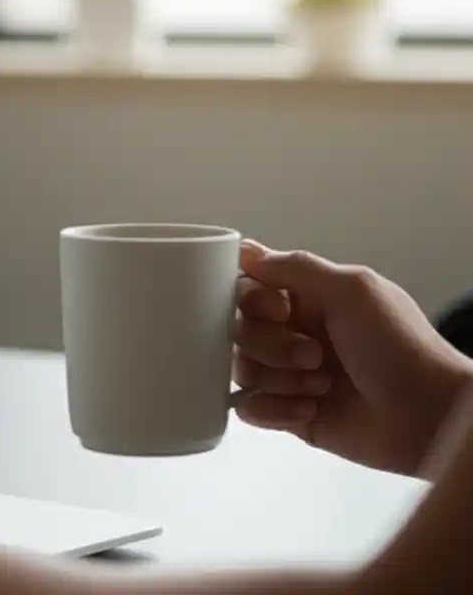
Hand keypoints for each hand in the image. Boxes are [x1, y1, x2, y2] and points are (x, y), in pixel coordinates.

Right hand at [234, 240, 472, 474]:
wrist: (428, 415)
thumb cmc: (402, 348)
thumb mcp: (353, 290)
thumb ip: (294, 266)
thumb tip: (246, 251)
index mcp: (309, 299)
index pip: (247, 286)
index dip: (250, 299)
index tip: (278, 309)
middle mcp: (295, 333)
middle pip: (239, 330)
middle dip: (272, 345)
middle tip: (315, 355)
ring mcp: (290, 375)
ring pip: (242, 369)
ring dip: (280, 379)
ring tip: (322, 385)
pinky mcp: (289, 413)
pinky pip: (250, 409)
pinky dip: (275, 410)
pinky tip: (311, 410)